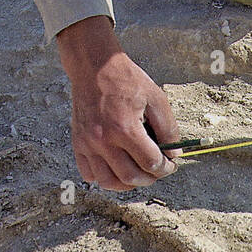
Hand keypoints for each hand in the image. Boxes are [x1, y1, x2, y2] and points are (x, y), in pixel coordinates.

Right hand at [57, 15, 181, 190]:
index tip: (170, 165)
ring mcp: (87, 145)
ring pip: (106, 181)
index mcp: (125, 129)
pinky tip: (116, 169)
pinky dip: (103, 178)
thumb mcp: (156, 98)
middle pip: (129, 176)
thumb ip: (168, 128)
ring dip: (126, 184)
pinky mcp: (77, 144)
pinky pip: (88, 173)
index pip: (149, 163)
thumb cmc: (127, 80)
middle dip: (149, 179)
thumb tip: (174, 154)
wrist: (95, 67)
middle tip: (157, 172)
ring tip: (138, 175)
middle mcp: (103, 141)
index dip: (165, 168)